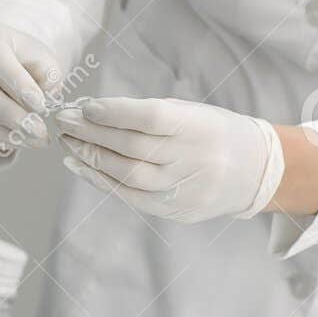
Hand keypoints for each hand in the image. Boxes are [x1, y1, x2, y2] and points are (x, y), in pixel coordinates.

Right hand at [0, 22, 61, 149]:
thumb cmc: (20, 57)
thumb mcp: (40, 55)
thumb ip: (47, 74)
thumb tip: (45, 99)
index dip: (17, 83)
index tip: (41, 106)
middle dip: (9, 114)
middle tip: (37, 131)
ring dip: (2, 133)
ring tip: (31, 140)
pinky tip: (13, 141)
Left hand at [55, 97, 284, 222]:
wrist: (254, 171)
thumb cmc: (212, 131)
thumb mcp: (190, 112)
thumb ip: (146, 114)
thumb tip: (90, 112)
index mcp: (199, 127)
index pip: (150, 118)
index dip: (114, 112)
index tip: (85, 105)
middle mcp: (193, 160)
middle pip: (132, 148)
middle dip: (91, 133)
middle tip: (63, 120)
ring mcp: (185, 190)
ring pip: (127, 175)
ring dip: (90, 157)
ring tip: (67, 141)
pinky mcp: (176, 211)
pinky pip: (130, 197)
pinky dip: (100, 181)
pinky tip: (79, 165)